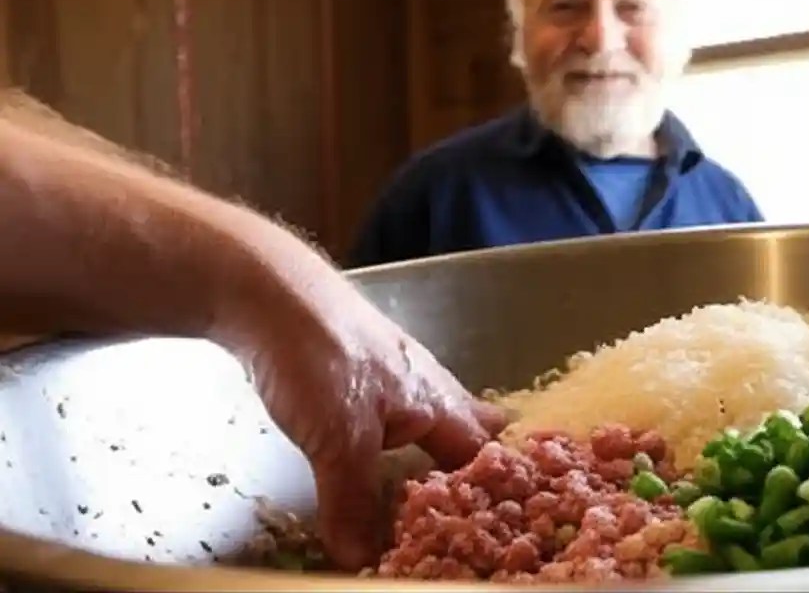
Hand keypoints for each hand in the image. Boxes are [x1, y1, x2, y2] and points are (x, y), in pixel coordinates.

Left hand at [222, 275, 506, 570]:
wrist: (267, 288)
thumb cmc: (319, 355)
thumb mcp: (339, 440)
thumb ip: (354, 500)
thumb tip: (363, 558)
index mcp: (435, 399)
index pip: (480, 452)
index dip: (492, 484)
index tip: (502, 514)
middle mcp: (423, 380)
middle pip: (466, 419)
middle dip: (478, 450)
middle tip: (490, 481)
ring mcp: (390, 365)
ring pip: (429, 406)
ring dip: (439, 435)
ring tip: (444, 461)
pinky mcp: (354, 358)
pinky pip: (393, 399)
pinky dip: (398, 423)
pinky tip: (380, 428)